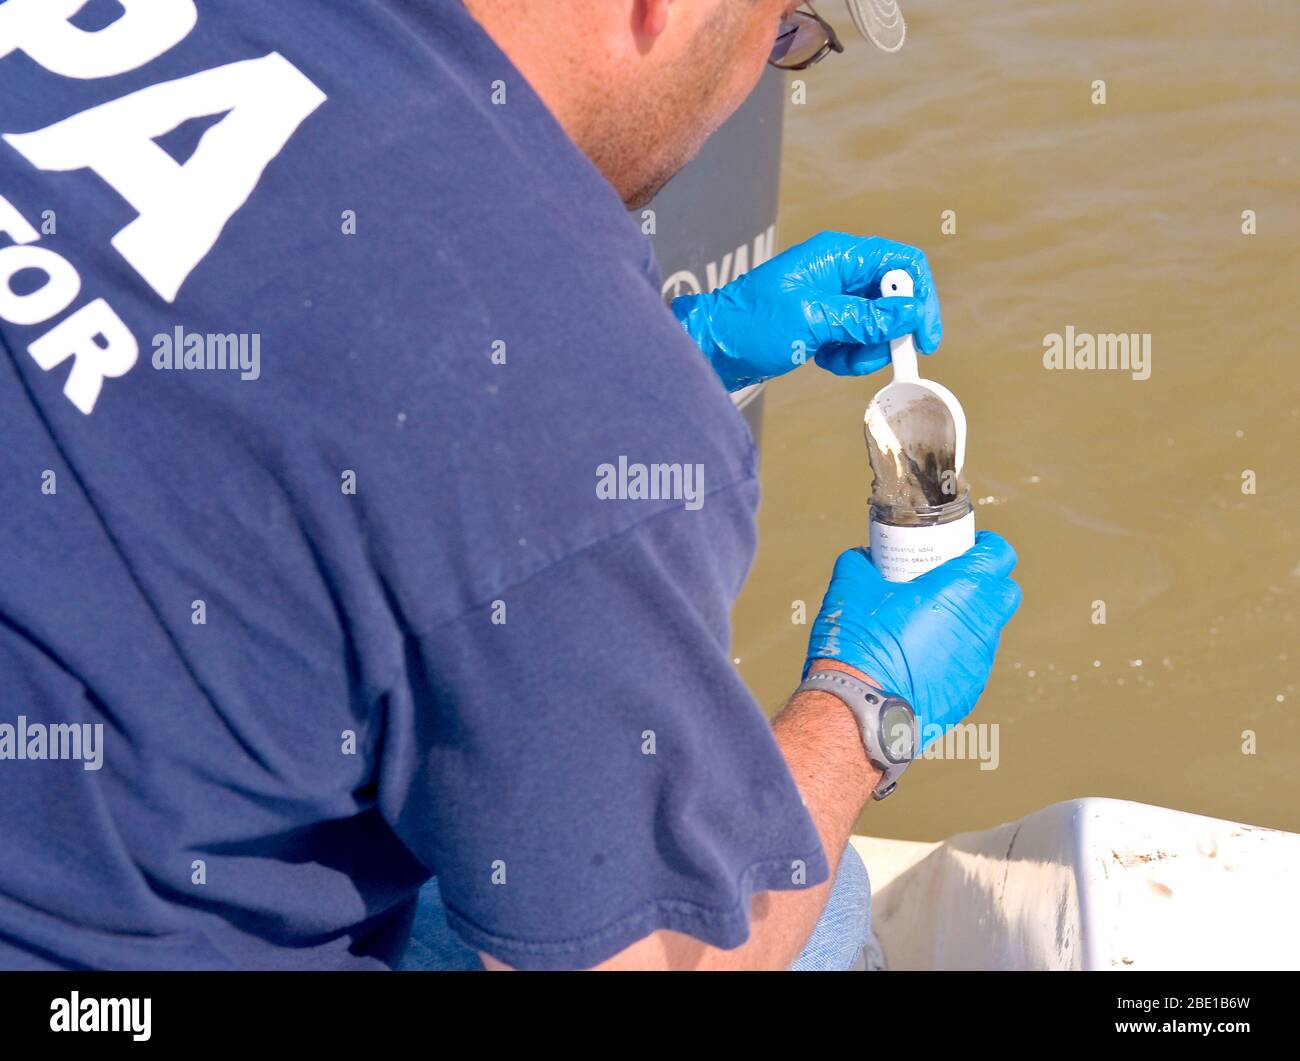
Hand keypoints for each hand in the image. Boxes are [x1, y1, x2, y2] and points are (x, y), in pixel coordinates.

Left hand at [670, 231, 942, 391]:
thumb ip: (864, 318)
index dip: (919, 297)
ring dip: (866, 349)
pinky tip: (823, 360)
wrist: (712, 348)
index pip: (901, 262)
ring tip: (837, 359)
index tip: (923, 336)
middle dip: (889, 332)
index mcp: (838, 256)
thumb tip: (911, 312)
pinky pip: (855, 338)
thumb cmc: (751, 324)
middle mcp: (839, 272)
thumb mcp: (813, 320)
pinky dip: (848, 355)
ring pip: (877, 323)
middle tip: (873, 356)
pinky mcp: (823, 322)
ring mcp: (831, 298)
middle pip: (893, 297)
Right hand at [804, 532, 1020, 749]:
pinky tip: (920, 659)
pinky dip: (953, 654)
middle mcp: (981, 624)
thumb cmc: (860, 643)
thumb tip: (864, 557)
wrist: (860, 711)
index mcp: (962, 589)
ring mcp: (979, 662)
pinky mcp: (969, 692)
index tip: (964, 547)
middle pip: (1005, 593)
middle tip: (949, 582)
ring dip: (967, 621)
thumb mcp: (850, 586)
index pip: (1000, 553)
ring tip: (929, 623)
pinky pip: (970, 662)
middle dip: (985, 583)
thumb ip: (861, 562)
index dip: (985, 545)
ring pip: (987, 630)